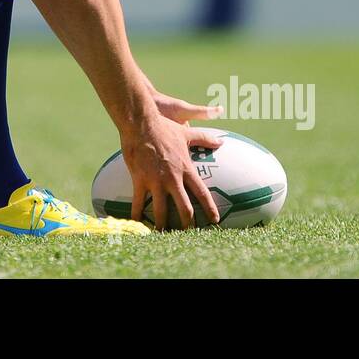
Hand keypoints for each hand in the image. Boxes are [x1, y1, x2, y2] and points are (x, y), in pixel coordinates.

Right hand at [120, 97, 223, 229]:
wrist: (141, 124)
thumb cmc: (164, 127)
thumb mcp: (186, 133)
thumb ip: (204, 138)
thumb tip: (222, 141)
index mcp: (186, 169)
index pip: (202, 193)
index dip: (210, 209)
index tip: (215, 221)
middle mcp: (173, 179)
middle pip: (184, 208)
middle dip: (187, 224)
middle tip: (187, 234)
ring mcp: (156, 181)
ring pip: (162, 211)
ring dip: (163, 225)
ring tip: (162, 234)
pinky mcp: (140, 180)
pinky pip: (138, 203)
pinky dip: (137, 215)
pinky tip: (136, 224)